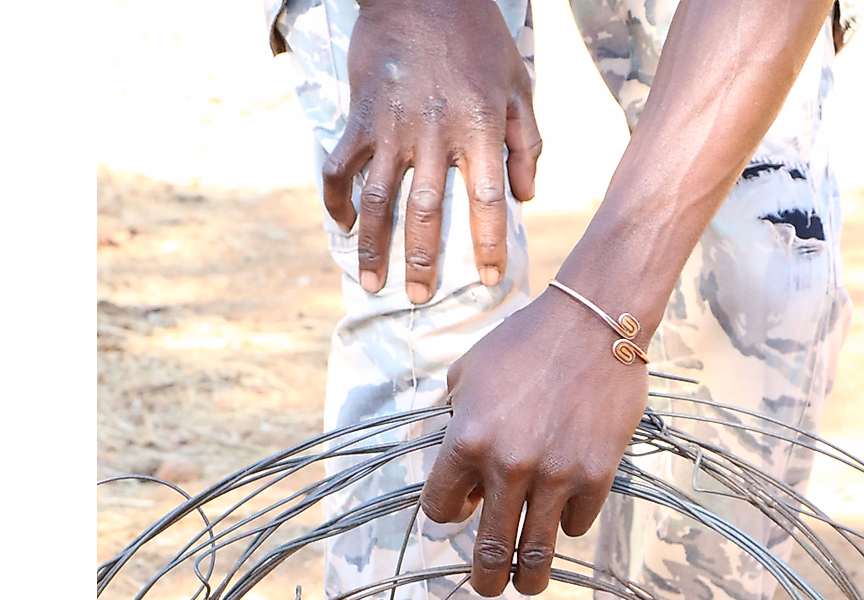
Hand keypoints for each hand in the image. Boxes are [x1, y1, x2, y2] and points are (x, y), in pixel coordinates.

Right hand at [322, 0, 541, 304]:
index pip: (488, 201)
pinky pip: (342, 166)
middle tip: (419, 298)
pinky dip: (336, 199)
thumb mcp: (518, 84)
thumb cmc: (477, 39)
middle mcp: (434, 134)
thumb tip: (527, 197)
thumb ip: (526, 142)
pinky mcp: (361, 116)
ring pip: (378, 198)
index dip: (488, 244)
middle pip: (426, 212)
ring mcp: (392, 127)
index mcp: (479, 130)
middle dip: (422, 261)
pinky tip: (341, 227)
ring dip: (372, 245)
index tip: (489, 278)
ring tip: (371, 282)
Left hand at [421, 288, 648, 596]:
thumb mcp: (468, 374)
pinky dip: (570, 523)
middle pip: (489, 549)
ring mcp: (555, 475)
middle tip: (488, 588)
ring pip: (537, 552)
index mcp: (467, 441)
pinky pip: (578, 523)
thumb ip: (454, 423)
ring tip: (528, 585)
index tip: (460, 515)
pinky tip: (567, 511)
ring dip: (529, 577)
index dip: (449, 516)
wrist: (595, 321)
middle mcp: (508, 466)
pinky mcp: (596, 475)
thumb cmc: (525, 342)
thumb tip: (462, 473)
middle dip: (486, 578)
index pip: (441, 509)